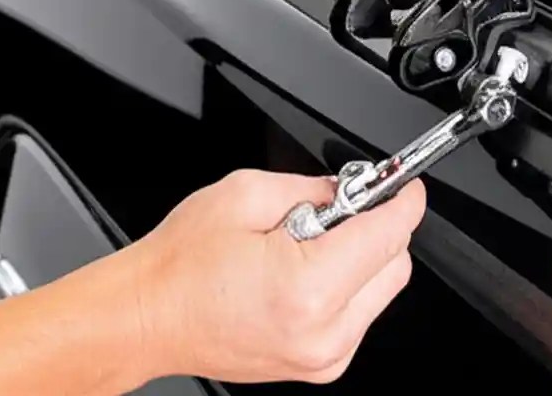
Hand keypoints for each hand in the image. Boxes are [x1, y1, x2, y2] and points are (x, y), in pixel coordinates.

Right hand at [124, 169, 426, 383]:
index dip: (402, 201)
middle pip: (395, 265)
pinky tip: (300, 272)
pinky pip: (358, 314)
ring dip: (359, 259)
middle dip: (375, 228)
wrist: (146, 318)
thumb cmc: (181, 265)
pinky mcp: (320, 365)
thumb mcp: (246, 194)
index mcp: (308, 287)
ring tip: (303, 246)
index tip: (405, 186)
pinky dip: (344, 287)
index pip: (389, 235)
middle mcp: (324, 331)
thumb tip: (355, 190)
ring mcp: (323, 356)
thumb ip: (314, 188)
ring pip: (381, 291)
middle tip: (335, 210)